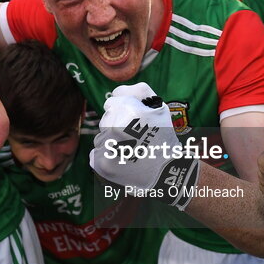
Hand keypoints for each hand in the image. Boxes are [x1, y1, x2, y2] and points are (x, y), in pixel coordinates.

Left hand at [89, 82, 198, 209]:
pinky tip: (121, 161)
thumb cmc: (164, 137)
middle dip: (116, 125)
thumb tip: (116, 92)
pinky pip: (97, 154)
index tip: (133, 121)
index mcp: (129, 110)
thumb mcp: (159, 107)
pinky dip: (106, 157)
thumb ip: (138, 92)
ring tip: (129, 151)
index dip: (123, 111)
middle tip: (133, 138)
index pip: (111, 102)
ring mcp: (106, 146)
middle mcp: (115, 127)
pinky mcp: (101, 163)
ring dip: (111, 142)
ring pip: (101, 137)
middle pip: (105, 120)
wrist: (167, 171)